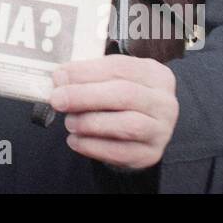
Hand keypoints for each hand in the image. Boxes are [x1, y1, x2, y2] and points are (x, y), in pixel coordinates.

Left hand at [48, 53, 178, 170]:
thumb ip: (88, 75)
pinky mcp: (150, 154)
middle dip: (86, 96)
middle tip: (57, 100)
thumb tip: (60, 78)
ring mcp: (161, 130)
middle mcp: (164, 101)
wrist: (139, 130)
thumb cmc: (119, 97)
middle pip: (125, 95)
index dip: (87, 71)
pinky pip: (120, 152)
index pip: (120, 68)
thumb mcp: (110, 78)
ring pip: (127, 125)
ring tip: (69, 122)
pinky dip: (93, 146)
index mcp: (154, 74)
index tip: (59, 76)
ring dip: (91, 123)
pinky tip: (75, 141)